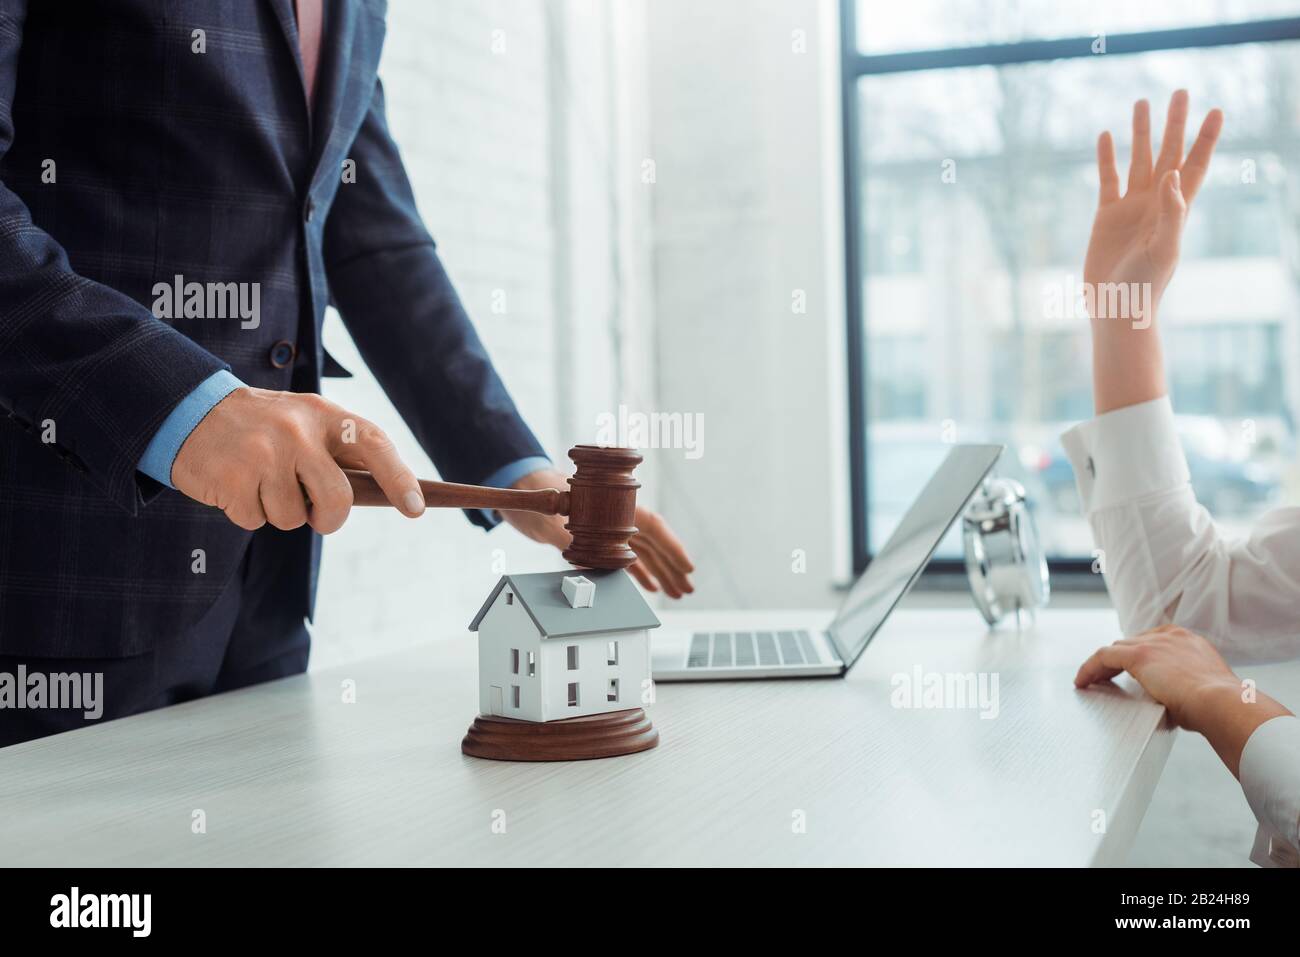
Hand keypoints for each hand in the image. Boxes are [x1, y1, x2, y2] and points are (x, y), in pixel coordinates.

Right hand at [173, 387, 424, 532]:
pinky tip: (237, 484)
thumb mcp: (304, 423)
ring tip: (261, 481)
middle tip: (316, 514)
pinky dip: (247, 512)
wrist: (191, 411)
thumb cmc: (263, 429)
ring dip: (278, 512)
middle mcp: (297, 430)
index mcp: (323, 414)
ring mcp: (264, 454)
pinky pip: (257, 521)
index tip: (417, 508)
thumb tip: (386, 496)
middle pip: (337, 501)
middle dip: (329, 519)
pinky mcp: (233, 479)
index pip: (374, 444)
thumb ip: (337, 454)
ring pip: (293, 519)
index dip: (400, 478)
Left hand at [499, 467, 695, 597]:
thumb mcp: (550, 516)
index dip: (672, 549)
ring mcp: (608, 524)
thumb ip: (570, 539)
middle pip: (652, 543)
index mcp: (613, 503)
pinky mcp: (597, 534)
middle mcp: (616, 513)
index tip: (687, 567)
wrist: (519, 483)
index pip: (653, 527)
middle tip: (687, 589)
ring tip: (676, 592)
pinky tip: (649, 586)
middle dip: (671, 567)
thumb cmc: (537, 490)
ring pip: (641, 551)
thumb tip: (589, 565)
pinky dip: (637, 571)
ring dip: (659, 572)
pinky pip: (624, 555)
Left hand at [1075, 624, 1291, 776]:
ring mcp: (1154, 644)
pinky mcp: (1138, 656)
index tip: (1128, 670)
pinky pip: (1103, 657)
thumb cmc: (1219, 706)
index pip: (1154, 642)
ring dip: (1100, 667)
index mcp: (1190, 641)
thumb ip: (1186, 686)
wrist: (1223, 704)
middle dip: (1117, 660)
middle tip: (1105, 678)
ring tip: (1089, 681)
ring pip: (1115, 650)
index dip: (1138, 654)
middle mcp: (1171, 636)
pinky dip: (1090, 668)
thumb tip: (1176, 701)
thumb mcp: (1203, 689)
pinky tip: (1082, 683)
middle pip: (1132, 643)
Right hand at [1086, 91, 1221, 316]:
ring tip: (1140, 102)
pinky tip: (1106, 137)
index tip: (1215, 111)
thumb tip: (1172, 173)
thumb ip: (1171, 211)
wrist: (1116, 306)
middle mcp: (1156, 201)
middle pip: (1169, 153)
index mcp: (1176, 208)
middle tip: (1179, 92)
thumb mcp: (1164, 247)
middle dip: (1175, 123)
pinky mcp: (1106, 216)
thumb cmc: (1145, 284)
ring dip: (1141, 132)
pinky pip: (1108, 179)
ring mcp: (1131, 207)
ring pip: (1139, 160)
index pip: (1194, 165)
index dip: (1206, 138)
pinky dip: (1107, 158)